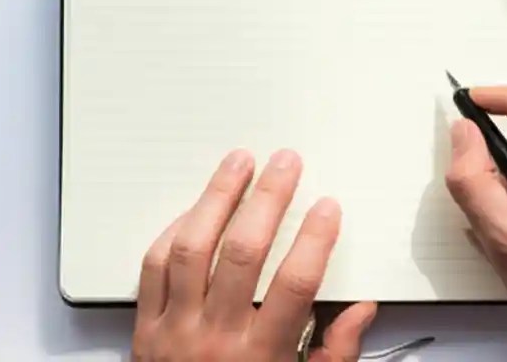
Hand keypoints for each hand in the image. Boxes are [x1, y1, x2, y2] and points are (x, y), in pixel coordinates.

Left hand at [133, 149, 376, 361]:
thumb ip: (335, 354)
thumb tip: (362, 310)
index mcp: (261, 358)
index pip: (294, 285)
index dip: (314, 240)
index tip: (328, 208)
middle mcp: (216, 339)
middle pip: (243, 253)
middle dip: (268, 199)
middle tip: (286, 164)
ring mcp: (175, 331)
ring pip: (192, 249)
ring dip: (217, 198)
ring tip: (238, 163)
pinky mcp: (144, 328)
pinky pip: (153, 268)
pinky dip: (172, 232)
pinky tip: (195, 209)